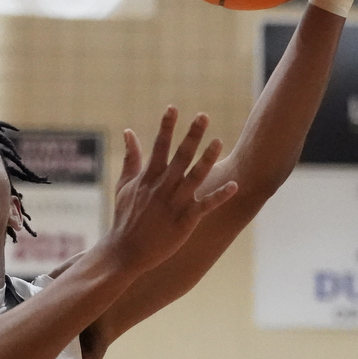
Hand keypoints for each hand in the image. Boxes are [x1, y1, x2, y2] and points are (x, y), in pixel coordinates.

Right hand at [99, 108, 237, 275]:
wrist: (125, 251)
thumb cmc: (124, 216)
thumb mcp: (124, 185)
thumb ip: (130, 157)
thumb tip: (129, 131)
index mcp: (148, 178)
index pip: (158, 147)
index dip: (166, 126)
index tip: (173, 108)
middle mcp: (162, 188)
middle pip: (180, 157)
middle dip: (192, 136)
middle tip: (203, 116)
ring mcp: (174, 204)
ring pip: (194, 177)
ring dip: (207, 159)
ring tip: (218, 142)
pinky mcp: (184, 221)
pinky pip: (205, 206)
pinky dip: (219, 196)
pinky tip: (234, 185)